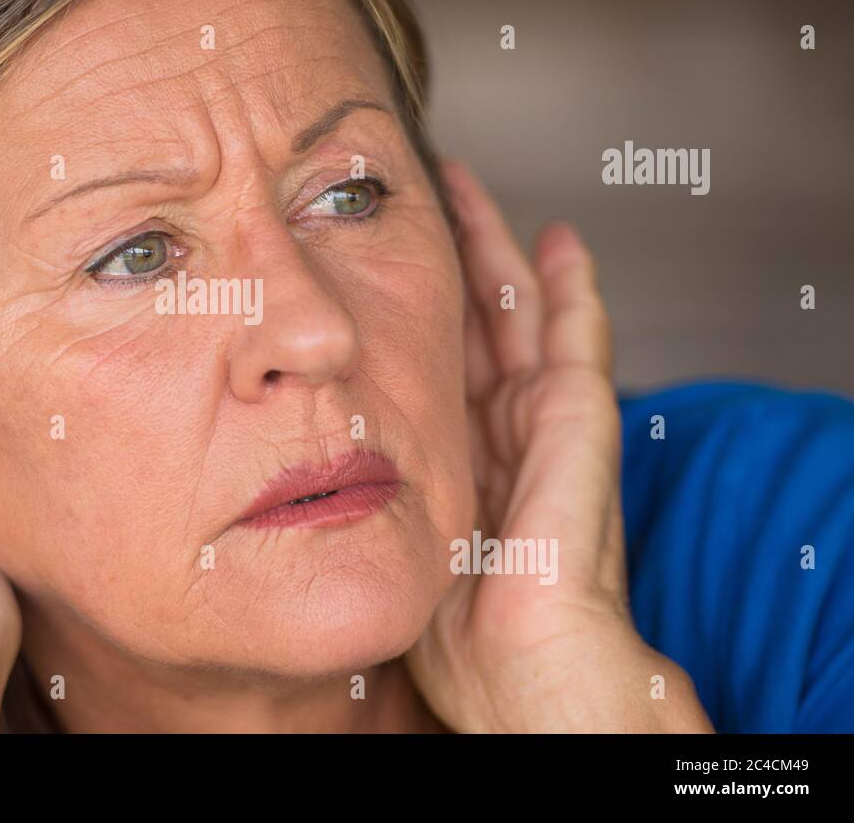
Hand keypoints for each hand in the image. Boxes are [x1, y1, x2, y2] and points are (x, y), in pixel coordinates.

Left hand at [405, 161, 711, 731]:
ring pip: (516, 309)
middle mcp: (495, 425)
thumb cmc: (448, 625)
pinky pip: (578, 335)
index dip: (406, 303)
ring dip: (494, 248)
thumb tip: (275, 448)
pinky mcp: (579, 418)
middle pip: (471, 317)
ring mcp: (541, 418)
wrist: (514, 663)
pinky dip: (572, 284)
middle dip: (448, 255)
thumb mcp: (380, 534)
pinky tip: (559, 241)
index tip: (367, 249)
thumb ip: (354, 486)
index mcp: (449, 449)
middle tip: (422, 195)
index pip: (428, 354)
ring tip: (471, 189)